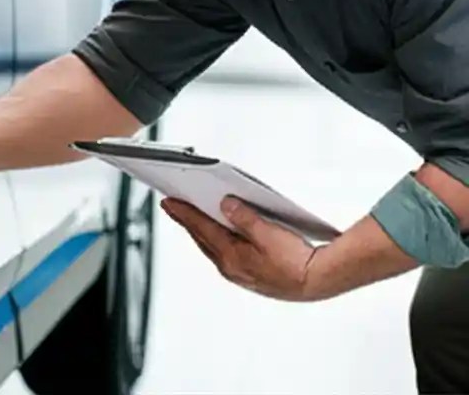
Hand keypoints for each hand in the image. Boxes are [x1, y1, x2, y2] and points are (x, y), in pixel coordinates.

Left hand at [162, 196, 324, 301]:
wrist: (317, 282)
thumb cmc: (297, 261)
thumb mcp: (268, 233)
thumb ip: (244, 218)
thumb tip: (225, 205)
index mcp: (230, 256)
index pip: (200, 228)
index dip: (183, 213)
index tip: (167, 202)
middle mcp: (230, 267)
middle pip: (202, 238)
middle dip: (187, 221)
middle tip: (173, 207)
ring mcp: (239, 273)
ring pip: (212, 247)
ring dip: (201, 231)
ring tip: (192, 218)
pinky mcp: (249, 276)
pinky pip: (225, 254)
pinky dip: (217, 241)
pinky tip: (221, 235)